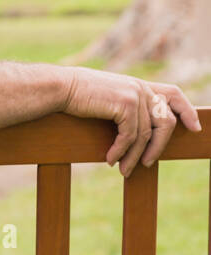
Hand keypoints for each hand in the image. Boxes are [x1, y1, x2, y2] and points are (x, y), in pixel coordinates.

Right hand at [62, 67, 200, 175]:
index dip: (187, 111)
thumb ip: (125, 105)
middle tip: (146, 164)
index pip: (173, 94)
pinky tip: (110, 160)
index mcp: (138, 84)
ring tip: (125, 170)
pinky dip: (121, 152)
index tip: (195, 128)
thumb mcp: (106, 97)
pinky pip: (130, 137)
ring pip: (145, 135)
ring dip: (134, 156)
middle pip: (165, 123)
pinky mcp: (126, 105)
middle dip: (158, 147)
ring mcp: (135, 95)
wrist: (58, 87)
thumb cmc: (76, 95)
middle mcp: (141, 88)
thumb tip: (138, 131)